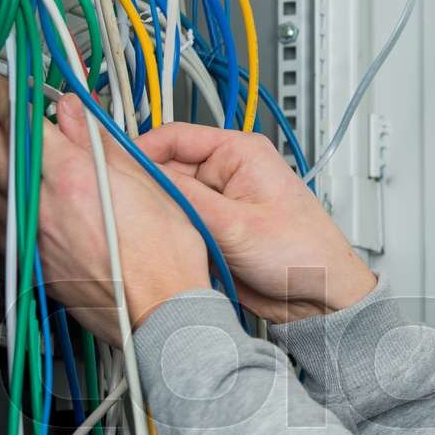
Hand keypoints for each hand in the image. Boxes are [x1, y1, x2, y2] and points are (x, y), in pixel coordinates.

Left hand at [0, 76, 212, 343]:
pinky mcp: (32, 263)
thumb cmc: (166, 257)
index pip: (19, 118)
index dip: (4, 92)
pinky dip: (2, 210)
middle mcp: (43, 204)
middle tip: (8, 119)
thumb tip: (78, 114)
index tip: (2, 85)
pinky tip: (24, 209)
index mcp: (72, 175)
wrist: (163, 311)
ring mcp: (33, 236)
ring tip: (13, 161)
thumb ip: (102, 143)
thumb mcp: (149, 183)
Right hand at [136, 123, 377, 323]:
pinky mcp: (214, 229)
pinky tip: (162, 246)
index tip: (115, 170)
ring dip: (159, 215)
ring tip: (148, 230)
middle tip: (124, 207)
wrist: (319, 298)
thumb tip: (143, 175)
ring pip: (168, 200)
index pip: (174, 136)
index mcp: (240, 152)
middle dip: (147, 189)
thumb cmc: (305, 254)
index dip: (141, 151)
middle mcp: (228, 172)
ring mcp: (219, 202)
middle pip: (166, 168)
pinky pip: (179, 224)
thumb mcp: (237, 224)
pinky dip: (169, 234)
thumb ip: (187, 198)